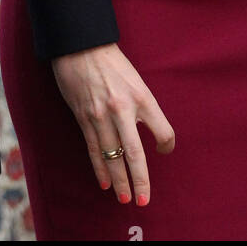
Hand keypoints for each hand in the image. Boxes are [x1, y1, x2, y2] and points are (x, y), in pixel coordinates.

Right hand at [50, 44, 173, 206]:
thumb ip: (141, 105)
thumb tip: (146, 131)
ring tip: (125, 198)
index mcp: (141, 97)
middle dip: (140, 180)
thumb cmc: (111, 61)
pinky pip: (93, 149)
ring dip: (119, 181)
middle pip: (135, 154)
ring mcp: (101, 116)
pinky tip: (105, 183)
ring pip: (112, 156)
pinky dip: (99, 168)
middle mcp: (122, 109)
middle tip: (144, 200)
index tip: (164, 150)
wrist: (79, 45)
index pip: (163, 131)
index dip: (167, 145)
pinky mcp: (84, 118)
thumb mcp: (135, 80)